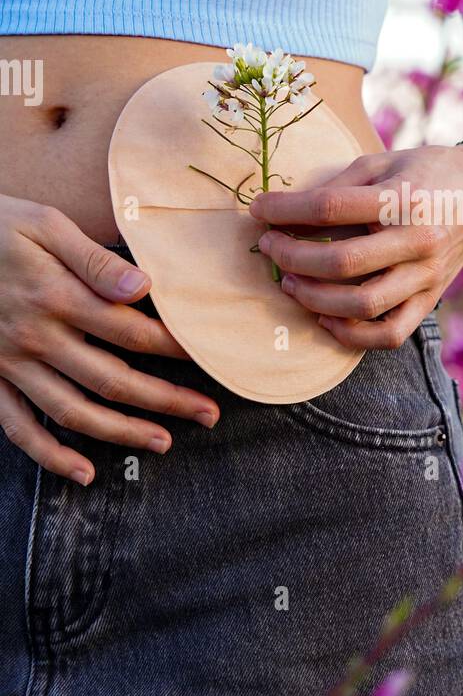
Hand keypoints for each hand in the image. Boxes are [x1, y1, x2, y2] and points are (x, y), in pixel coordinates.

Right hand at [0, 196, 219, 483]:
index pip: (132, 332)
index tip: (210, 357)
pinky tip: (81, 472)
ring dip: (121, 433)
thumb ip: (94, 258)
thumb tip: (143, 287)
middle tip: (210, 414)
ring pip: (73, 412)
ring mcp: (10, 364)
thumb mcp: (43, 223)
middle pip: (113, 379)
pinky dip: (48, 455)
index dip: (176, 348)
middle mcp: (37, 338)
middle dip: (167, 400)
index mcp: (57, 296)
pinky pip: (17, 427)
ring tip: (164, 442)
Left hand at [248, 143, 462, 348]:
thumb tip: (285, 210)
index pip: (331, 207)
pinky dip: (352, 335)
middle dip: (293, 257)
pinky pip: (389, 334)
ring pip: (363, 305)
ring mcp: (427, 276)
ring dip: (315, 298)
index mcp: (404, 199)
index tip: (258, 209)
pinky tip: (325, 317)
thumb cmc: (425, 172)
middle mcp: (418, 241)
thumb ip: (338, 187)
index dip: (286, 210)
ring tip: (290, 283)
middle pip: (342, 262)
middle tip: (271, 247)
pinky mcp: (430, 300)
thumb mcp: (382, 162)